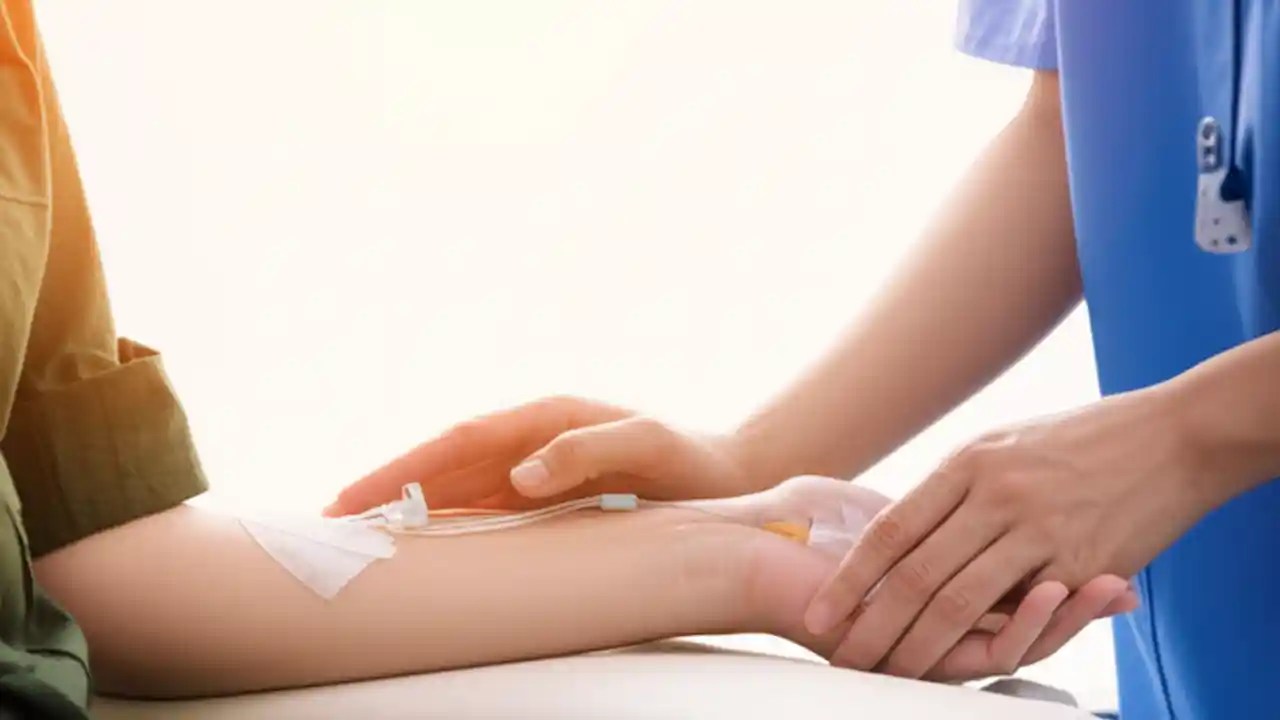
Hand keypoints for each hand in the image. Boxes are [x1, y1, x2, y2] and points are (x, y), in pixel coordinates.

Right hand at [325, 396, 753, 515]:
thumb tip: (520, 475)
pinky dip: (445, 525)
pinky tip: (419, 549)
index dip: (404, 467)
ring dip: (407, 509)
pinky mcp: (543, 497)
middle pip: (442, 463)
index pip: (457, 441)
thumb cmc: (689, 459)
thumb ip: (585, 450)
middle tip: (329, 521)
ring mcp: (533, 469)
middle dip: (386, 488)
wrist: (726, 477)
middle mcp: (529, 441)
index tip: (357, 496)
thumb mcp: (647, 444)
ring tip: (357, 539)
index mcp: (544, 418)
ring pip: (455, 488)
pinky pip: (483, 511)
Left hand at [803, 386, 1200, 676]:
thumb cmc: (1080, 439)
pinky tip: (958, 665)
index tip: (821, 611)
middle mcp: (996, 495)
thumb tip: (903, 526)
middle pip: (916, 574)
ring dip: (920, 646)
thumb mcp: (1001, 446)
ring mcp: (1040, 530)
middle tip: (842, 656)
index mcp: (968, 463)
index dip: (851, 576)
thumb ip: (954, 489)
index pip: (892, 530)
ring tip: (889, 672)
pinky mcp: (1081, 563)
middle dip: (872, 624)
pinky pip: (1024, 614)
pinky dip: (989, 642)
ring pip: (961, 602)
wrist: (1174, 434)